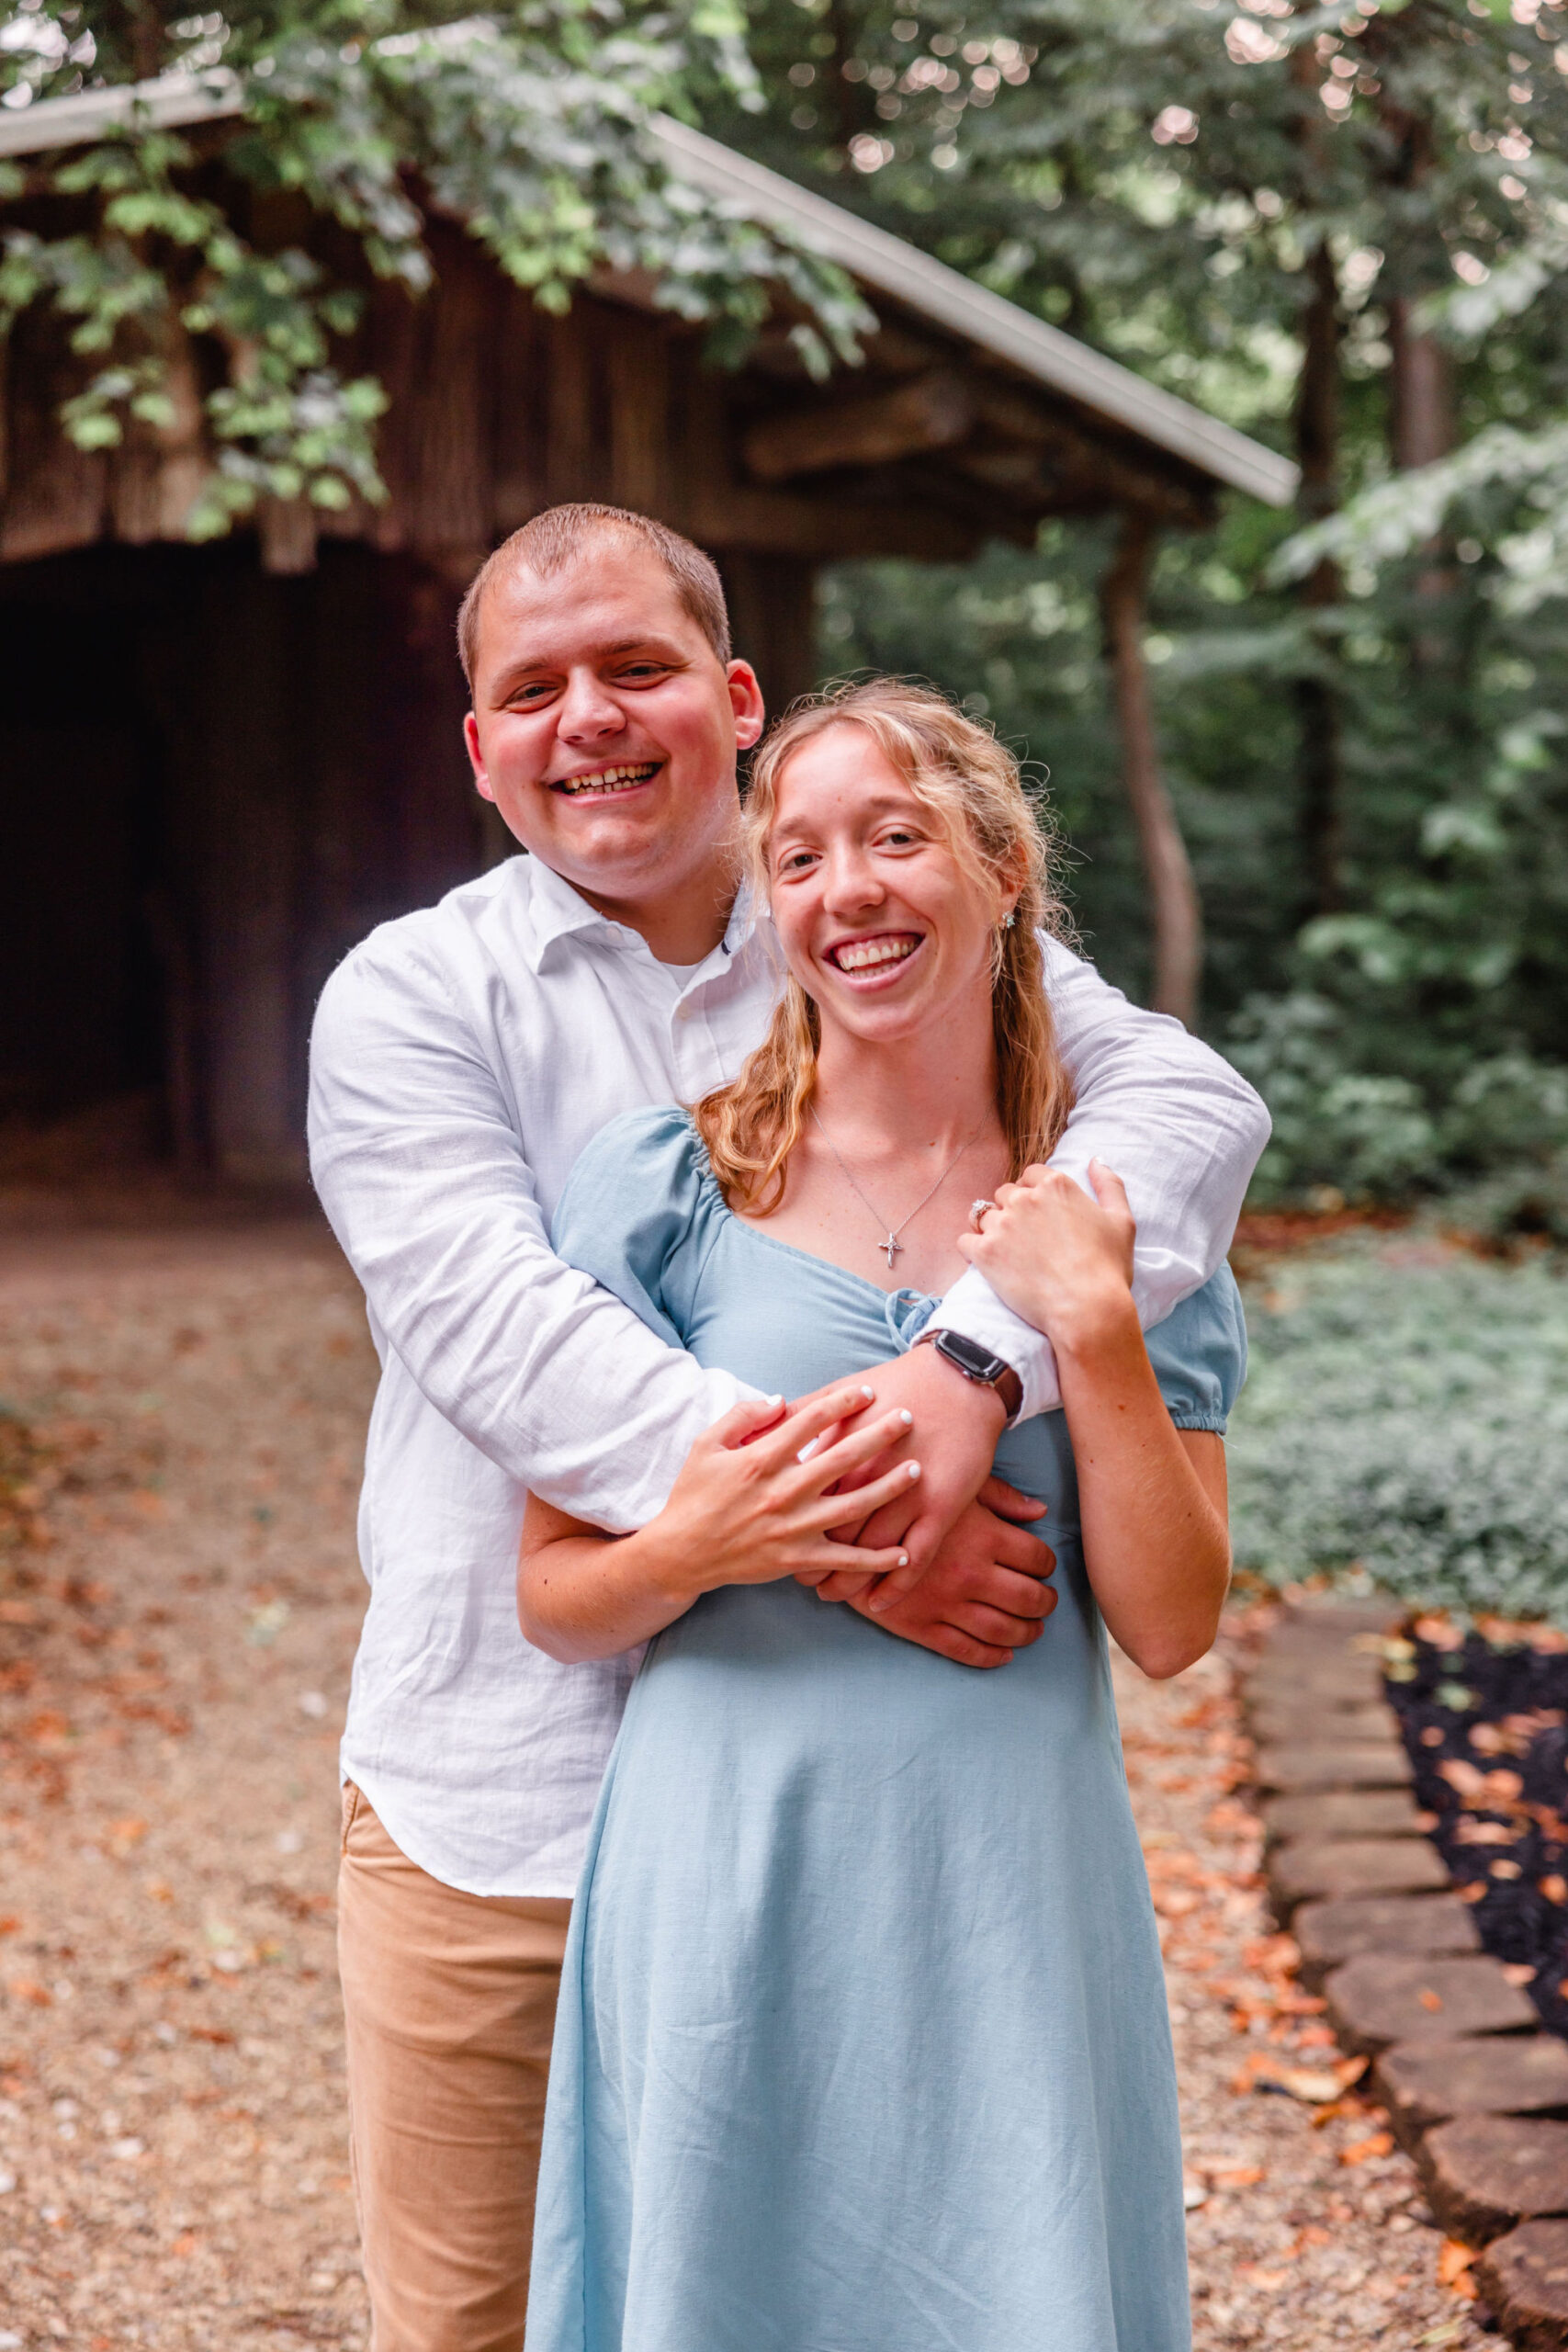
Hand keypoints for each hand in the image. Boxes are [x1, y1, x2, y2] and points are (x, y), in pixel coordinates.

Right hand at [643, 1384, 922, 1599]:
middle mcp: (782, 1491)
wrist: (681, 1553)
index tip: (868, 1391)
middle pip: (842, 1458)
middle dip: (879, 1436)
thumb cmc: (694, 1495)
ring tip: (916, 1471)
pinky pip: (843, 1559)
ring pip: (853, 1506)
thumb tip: (781, 1400)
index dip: (843, 1403)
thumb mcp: (706, 1444)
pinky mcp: (797, 1558)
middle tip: (909, 1418)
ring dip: (888, 1488)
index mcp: (761, 1459)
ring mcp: (793, 1527)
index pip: (810, 1421)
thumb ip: (742, 1417)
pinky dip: (875, 1558)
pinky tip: (903, 1550)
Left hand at [794, 1341, 1007, 1598]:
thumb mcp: (843, 1391)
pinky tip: (878, 1604)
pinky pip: (914, 1560)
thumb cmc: (896, 1384)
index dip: (785, 1527)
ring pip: (868, 1555)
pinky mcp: (940, 1509)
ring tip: (830, 1595)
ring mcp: (906, 1497)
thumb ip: (804, 1413)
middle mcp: (868, 1479)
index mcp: (839, 1451)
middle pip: (830, 1535)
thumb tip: (767, 1421)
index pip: (803, 1500)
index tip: (772, 1544)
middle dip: (810, 1564)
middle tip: (798, 1580)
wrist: (957, 1380)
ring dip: (846, 1583)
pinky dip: (894, 1587)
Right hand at [840, 1481, 1056, 1667]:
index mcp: (984, 1536)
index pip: (1038, 1558)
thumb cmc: (905, 1493)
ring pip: (1004, 1629)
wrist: (845, 1522)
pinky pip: (965, 1650)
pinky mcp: (920, 1625)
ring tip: (1033, 1629)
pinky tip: (1004, 1654)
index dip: (1047, 1564)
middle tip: (1047, 1601)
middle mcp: (972, 1573)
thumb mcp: (953, 1483)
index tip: (1045, 1567)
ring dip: (1027, 1633)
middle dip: (1045, 1602)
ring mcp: (946, 1603)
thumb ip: (1000, 1497)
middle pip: (1030, 1598)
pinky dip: (991, 1657)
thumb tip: (1039, 1510)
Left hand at [956, 1158, 1136, 1353]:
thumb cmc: (1108, 1267)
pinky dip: (972, 1249)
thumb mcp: (1121, 1220)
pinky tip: (987, 1263)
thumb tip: (1096, 1160)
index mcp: (1056, 1186)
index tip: (1039, 1212)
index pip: (1030, 1174)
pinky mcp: (985, 1252)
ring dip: (992, 1230)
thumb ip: (1109, 1184)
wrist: (1087, 1308)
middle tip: (1025, 1237)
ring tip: (1008, 1253)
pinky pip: (965, 1241)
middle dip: (1012, 1210)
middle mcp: (1025, 1199)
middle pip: (1005, 1193)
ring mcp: (1002, 1224)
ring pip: (983, 1216)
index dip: (1033, 1191)